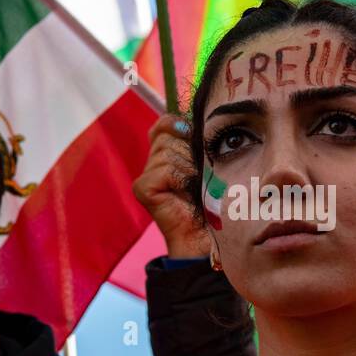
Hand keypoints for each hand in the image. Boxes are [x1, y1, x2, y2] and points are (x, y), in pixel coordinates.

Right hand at [133, 113, 208, 258]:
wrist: (206, 237)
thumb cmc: (212, 200)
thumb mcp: (208, 163)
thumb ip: (197, 140)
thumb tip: (195, 118)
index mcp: (166, 153)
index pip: (166, 123)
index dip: (180, 125)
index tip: (193, 134)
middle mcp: (152, 162)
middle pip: (169, 136)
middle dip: (191, 152)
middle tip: (200, 176)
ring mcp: (145, 176)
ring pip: (168, 152)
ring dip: (190, 168)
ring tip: (195, 187)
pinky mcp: (143, 188)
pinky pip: (165, 169)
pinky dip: (181, 179)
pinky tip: (186, 194)